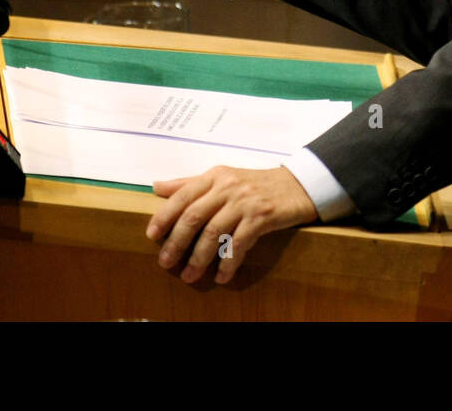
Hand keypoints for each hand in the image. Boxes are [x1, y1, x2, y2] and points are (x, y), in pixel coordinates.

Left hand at [145, 166, 318, 284]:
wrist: (298, 186)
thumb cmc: (257, 185)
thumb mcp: (223, 178)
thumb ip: (191, 183)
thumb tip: (157, 186)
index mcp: (215, 175)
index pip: (182, 195)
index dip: (165, 216)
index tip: (152, 235)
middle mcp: (228, 186)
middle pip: (194, 216)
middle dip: (177, 242)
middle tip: (166, 263)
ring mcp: (245, 201)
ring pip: (214, 233)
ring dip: (199, 258)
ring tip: (189, 275)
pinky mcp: (262, 216)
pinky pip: (239, 243)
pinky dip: (228, 262)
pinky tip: (221, 275)